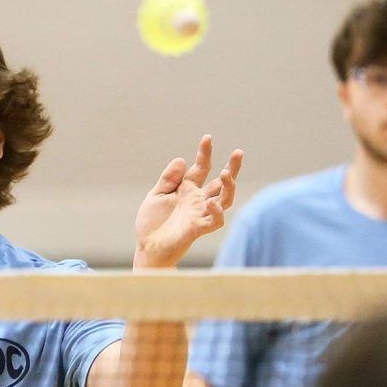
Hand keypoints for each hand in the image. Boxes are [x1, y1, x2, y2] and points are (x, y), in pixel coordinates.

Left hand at [134, 135, 242, 268]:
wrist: (148, 248)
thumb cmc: (152, 223)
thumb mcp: (156, 195)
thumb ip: (168, 179)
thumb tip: (182, 159)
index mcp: (187, 190)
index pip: (201, 168)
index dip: (205, 153)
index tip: (208, 138)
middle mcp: (198, 200)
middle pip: (221, 183)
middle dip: (232, 168)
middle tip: (238, 152)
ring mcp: (200, 214)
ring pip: (225, 199)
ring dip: (228, 187)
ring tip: (225, 174)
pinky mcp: (198, 228)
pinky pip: (215, 221)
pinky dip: (217, 212)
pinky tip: (211, 202)